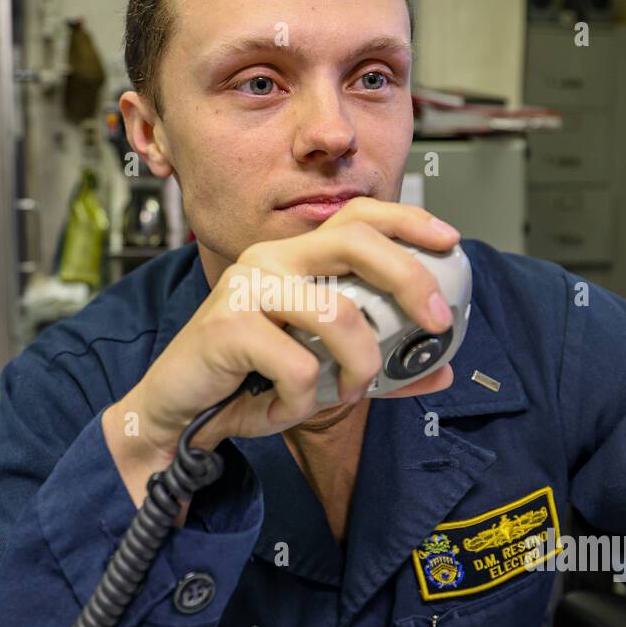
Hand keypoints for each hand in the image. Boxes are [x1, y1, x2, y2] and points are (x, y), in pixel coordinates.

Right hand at [106, 198, 458, 462]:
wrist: (176, 410)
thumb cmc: (245, 379)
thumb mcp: (321, 371)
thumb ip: (377, 367)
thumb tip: (443, 372)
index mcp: (293, 256)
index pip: (356, 216)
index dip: (407, 220)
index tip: (450, 240)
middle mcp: (271, 258)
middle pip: (356, 241)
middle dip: (409, 278)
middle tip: (435, 322)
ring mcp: (248, 287)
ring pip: (340, 317)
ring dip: (358, 369)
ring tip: (345, 396)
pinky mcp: (230, 325)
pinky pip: (299, 370)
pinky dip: (299, 404)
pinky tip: (276, 409)